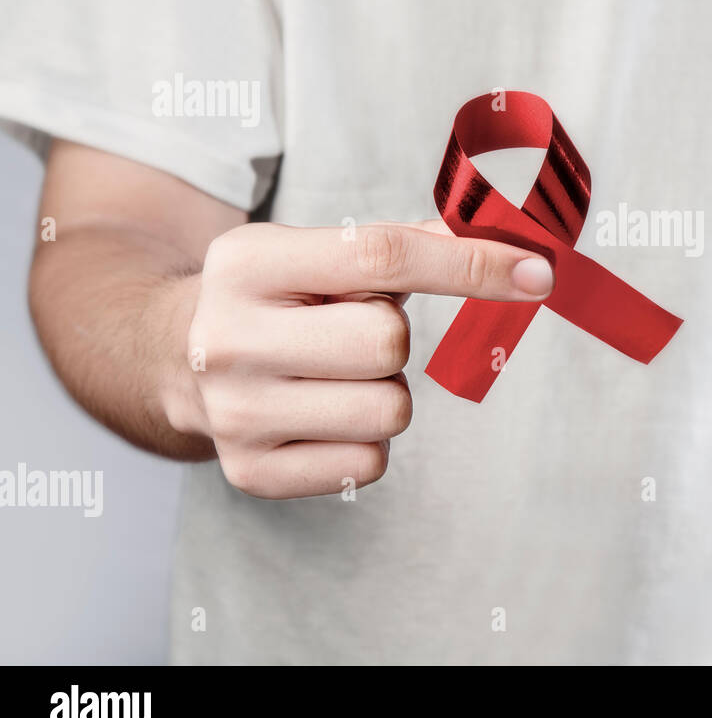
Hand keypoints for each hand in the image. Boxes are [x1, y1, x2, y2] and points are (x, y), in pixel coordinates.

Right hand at [162, 220, 552, 498]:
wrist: (170, 355)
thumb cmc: (275, 295)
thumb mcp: (317, 250)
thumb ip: (408, 245)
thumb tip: (512, 247)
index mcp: (249, 262)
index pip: (383, 257)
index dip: (470, 265)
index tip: (536, 274)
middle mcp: (228, 339)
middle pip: (388, 343)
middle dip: (392, 338)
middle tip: (351, 331)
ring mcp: (235, 413)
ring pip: (388, 411)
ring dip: (384, 391)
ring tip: (333, 372)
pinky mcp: (251, 472)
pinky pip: (369, 464)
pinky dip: (366, 441)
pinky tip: (322, 413)